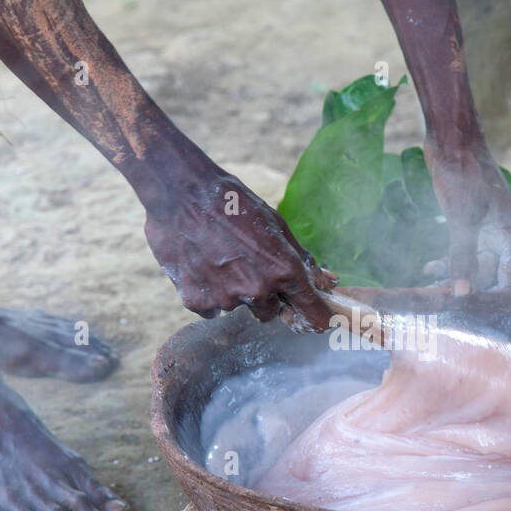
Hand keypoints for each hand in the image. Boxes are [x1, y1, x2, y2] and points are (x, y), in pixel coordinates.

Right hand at [144, 172, 336, 328]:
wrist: (181, 193)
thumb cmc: (232, 203)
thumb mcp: (276, 224)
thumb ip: (302, 259)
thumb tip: (329, 282)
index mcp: (284, 270)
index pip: (312, 313)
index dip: (315, 318)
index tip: (315, 318)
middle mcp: (258, 290)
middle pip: (271, 313)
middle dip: (265, 296)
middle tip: (247, 266)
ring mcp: (226, 299)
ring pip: (239, 307)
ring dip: (233, 291)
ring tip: (218, 258)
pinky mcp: (197, 301)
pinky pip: (211, 308)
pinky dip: (208, 292)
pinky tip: (200, 265)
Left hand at [422, 143, 510, 292]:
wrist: (452, 139)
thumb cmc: (463, 174)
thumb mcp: (461, 219)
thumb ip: (463, 258)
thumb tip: (462, 295)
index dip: (493, 302)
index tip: (469, 316)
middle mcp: (505, 238)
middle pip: (490, 279)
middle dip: (466, 292)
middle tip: (439, 306)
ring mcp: (488, 233)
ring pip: (473, 269)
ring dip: (452, 279)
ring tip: (427, 289)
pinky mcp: (470, 227)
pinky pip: (462, 254)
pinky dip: (447, 263)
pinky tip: (428, 269)